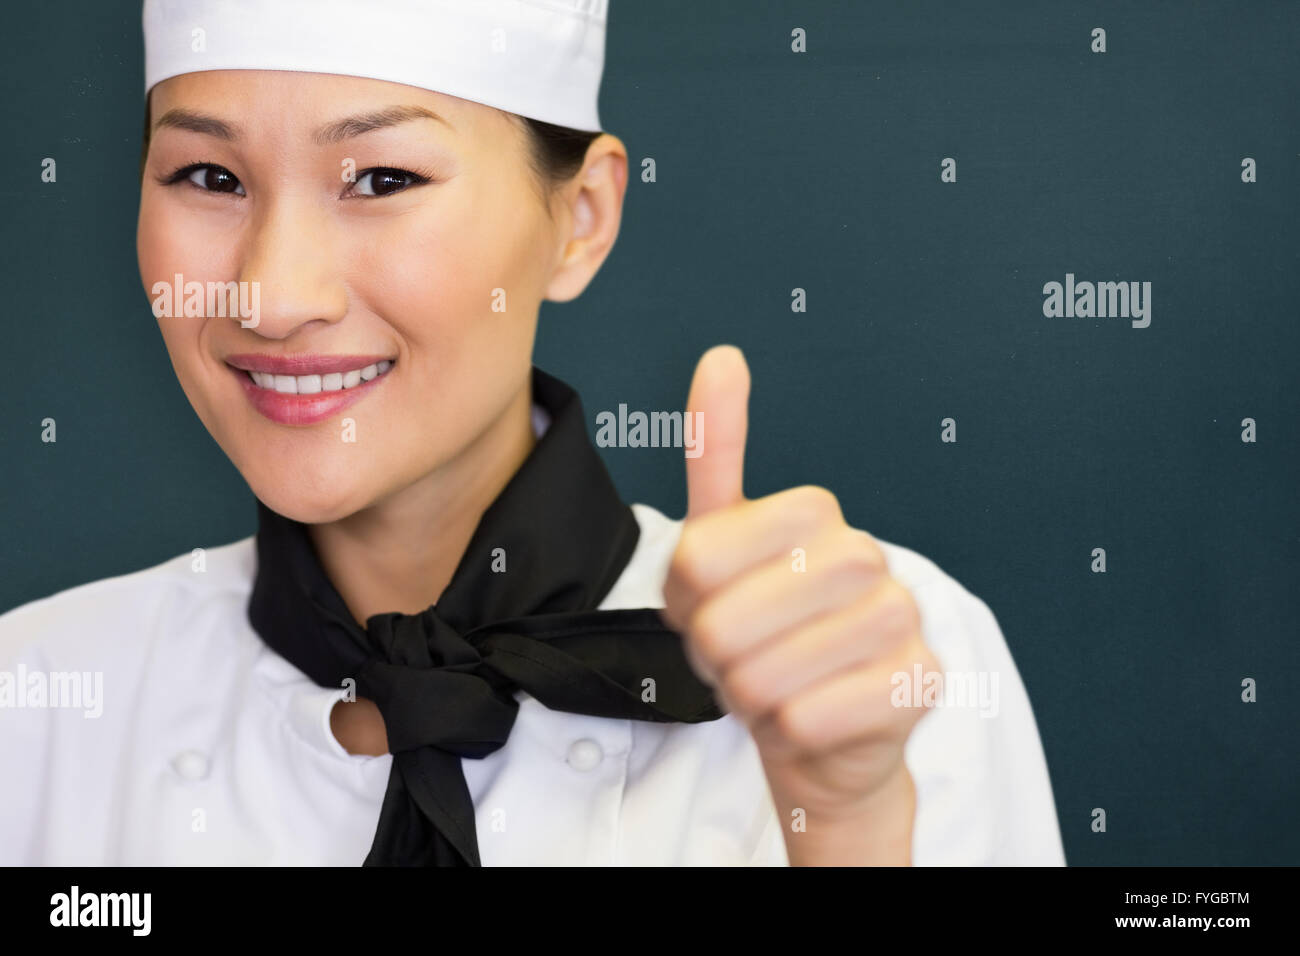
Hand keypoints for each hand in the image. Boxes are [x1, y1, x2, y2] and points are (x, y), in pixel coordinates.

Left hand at [660, 345, 940, 863]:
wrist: (820, 730)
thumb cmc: (762, 636)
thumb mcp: (716, 550)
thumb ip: (716, 454)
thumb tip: (722, 354)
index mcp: (814, 510)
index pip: (695, 561)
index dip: (685, 602)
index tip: (714, 607)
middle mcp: (866, 554)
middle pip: (723, 622)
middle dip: (715, 657)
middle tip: (745, 657)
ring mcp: (900, 618)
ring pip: (761, 676)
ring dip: (749, 698)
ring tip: (777, 685)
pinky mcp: (917, 683)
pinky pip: (806, 718)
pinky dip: (787, 733)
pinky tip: (811, 718)